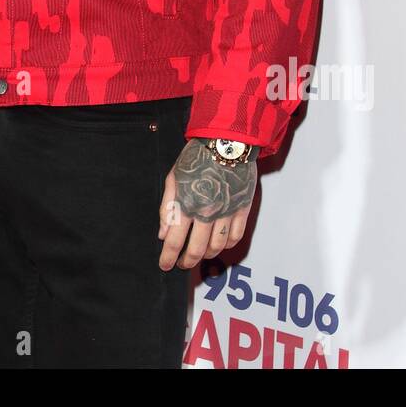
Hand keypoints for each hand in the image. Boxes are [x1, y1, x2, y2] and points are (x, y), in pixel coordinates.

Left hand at [158, 138, 256, 270]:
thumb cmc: (197, 157)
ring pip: (217, 247)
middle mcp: (207, 212)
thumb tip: (162, 233)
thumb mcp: (173, 177)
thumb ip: (167, 207)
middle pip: (196, 249)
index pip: (174, 240)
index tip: (165, 265)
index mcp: (187, 203)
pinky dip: (227, 246)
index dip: (168, 257)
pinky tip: (220, 245)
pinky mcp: (243, 209)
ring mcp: (227, 212)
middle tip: (181, 264)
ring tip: (199, 254)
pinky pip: (236, 237)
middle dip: (187, 261)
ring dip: (206, 255)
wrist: (226, 142)